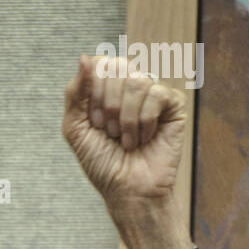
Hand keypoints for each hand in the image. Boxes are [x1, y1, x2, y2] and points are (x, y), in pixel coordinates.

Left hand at [62, 53, 186, 213]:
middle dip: (109, 107)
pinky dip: (145, 123)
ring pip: (137, 81)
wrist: (128, 191)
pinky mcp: (173, 103)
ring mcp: (152, 92)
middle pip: (118, 67)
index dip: (94, 94)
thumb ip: (75, 94)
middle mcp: (130, 85)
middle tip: (111, 133)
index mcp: (107, 87)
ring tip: (128, 140)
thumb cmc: (103, 163)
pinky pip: (156, 95)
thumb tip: (84, 57)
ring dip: (126, 120)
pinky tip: (145, 138)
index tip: (95, 124)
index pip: (99, 64)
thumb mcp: (76, 130)